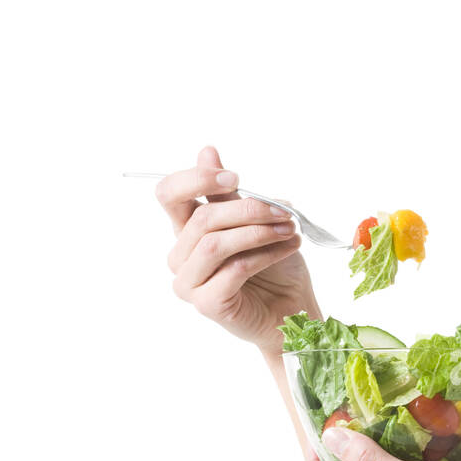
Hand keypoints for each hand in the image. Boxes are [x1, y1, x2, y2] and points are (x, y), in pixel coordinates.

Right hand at [157, 144, 319, 352]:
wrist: (292, 309)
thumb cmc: (273, 267)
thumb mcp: (253, 222)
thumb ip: (228, 194)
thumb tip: (207, 151)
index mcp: (186, 231)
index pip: (169, 194)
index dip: (197, 179)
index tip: (235, 177)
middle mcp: (181, 256)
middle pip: (202, 218)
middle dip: (248, 209)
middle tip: (285, 210)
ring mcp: (189, 283)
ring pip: (215, 244)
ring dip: (257, 231)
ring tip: (290, 229)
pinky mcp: (207, 304)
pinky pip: (233, 269)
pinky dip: (265, 254)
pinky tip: (288, 248)